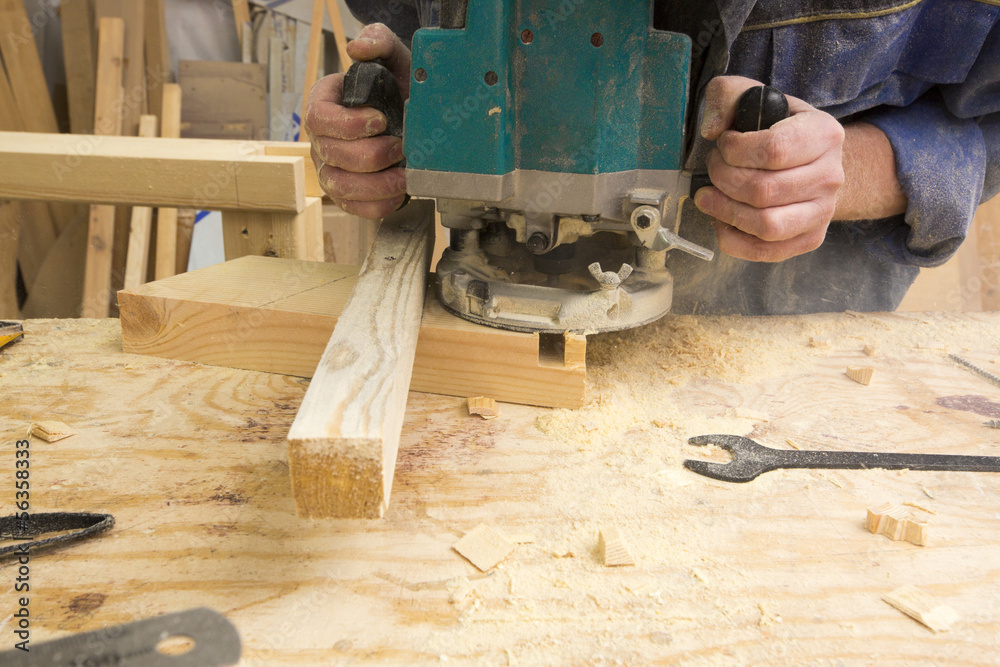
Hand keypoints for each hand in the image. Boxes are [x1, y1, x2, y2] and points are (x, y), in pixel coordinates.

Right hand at [304, 23, 410, 218]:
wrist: (413, 117)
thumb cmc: (398, 86)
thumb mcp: (394, 57)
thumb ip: (378, 41)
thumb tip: (357, 49)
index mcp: (324, 103)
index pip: (317, 118)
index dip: (347, 124)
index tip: (379, 120)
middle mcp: (321, 139)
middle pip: (330, 155)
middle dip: (370, 155)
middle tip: (399, 146)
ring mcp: (331, 168)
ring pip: (340, 186)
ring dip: (375, 184)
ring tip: (403, 175)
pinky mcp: (347, 194)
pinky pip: (353, 208)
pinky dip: (377, 205)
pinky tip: (398, 194)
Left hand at [695, 75, 845, 261]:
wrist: (812, 161)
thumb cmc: (777, 128)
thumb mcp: (755, 97)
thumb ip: (728, 96)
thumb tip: (712, 129)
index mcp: (824, 134)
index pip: (775, 150)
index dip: (736, 151)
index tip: (723, 144)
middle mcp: (830, 175)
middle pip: (765, 191)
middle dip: (723, 180)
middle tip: (713, 168)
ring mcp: (823, 211)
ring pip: (766, 225)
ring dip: (725, 212)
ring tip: (708, 196)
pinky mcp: (809, 239)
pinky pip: (766, 251)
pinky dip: (733, 240)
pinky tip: (721, 221)